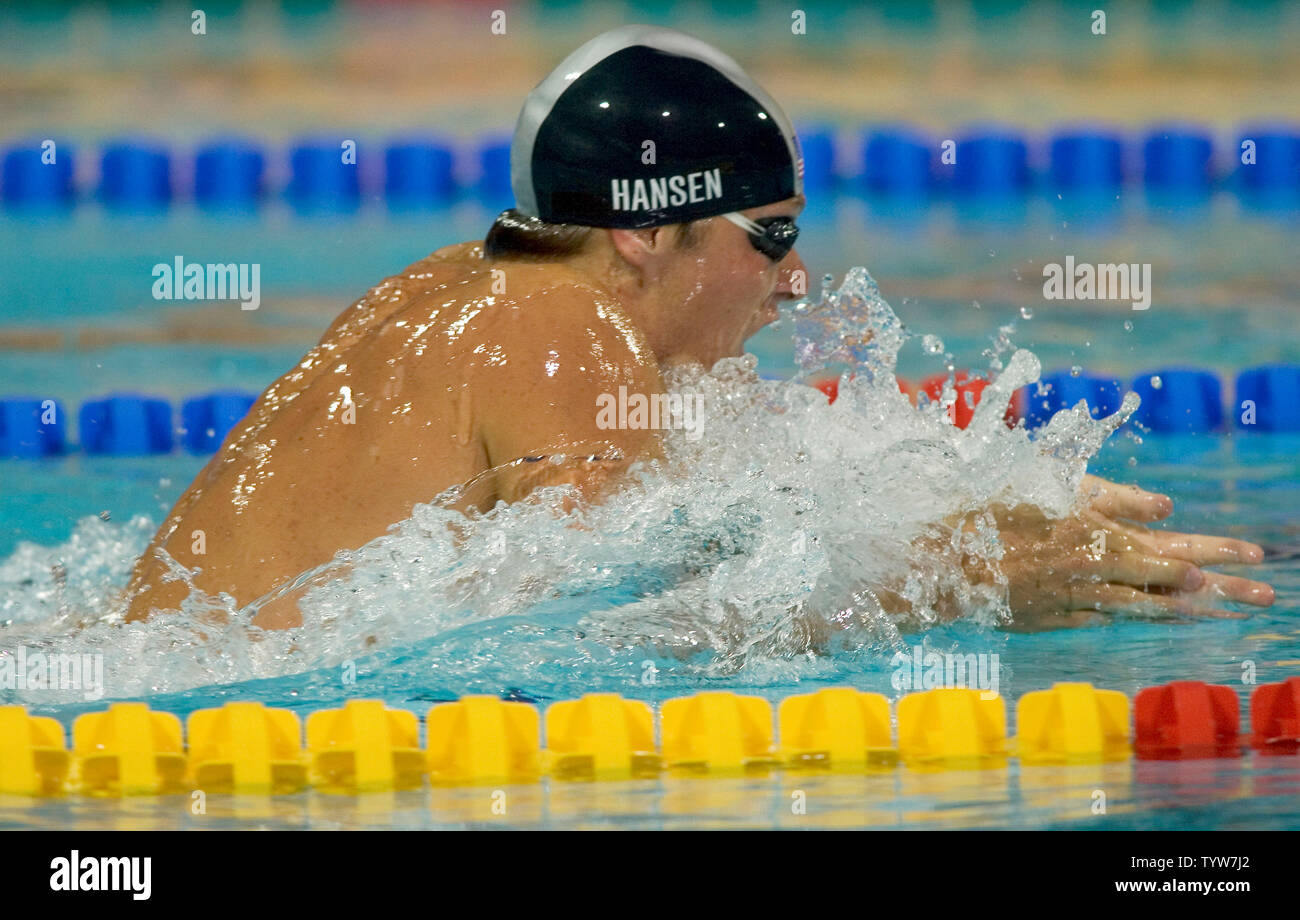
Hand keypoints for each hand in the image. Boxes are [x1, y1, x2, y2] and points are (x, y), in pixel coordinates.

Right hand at [984, 474, 1273, 630]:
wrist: (945, 559)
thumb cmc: (994, 509)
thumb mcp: (1055, 486)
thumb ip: (1114, 496)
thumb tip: (1168, 508)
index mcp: (1101, 536)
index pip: (1175, 547)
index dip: (1217, 552)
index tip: (1256, 556)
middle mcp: (1098, 573)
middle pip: (1171, 585)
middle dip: (1223, 589)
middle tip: (1265, 596)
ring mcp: (1079, 601)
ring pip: (1145, 609)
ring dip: (1189, 610)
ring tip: (1226, 613)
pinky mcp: (1056, 618)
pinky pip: (1108, 618)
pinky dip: (1140, 618)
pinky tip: (1158, 618)